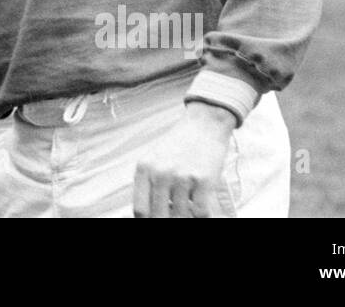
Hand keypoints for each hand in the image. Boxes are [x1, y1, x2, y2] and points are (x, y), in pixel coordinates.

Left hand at [133, 102, 235, 216]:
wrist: (204, 124)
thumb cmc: (179, 145)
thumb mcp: (155, 159)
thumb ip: (149, 184)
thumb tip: (149, 215)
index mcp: (144, 168)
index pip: (140, 210)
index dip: (148, 220)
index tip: (156, 218)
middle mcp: (160, 173)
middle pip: (158, 216)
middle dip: (168, 219)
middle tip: (175, 214)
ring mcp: (182, 177)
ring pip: (181, 216)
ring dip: (186, 216)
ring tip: (188, 207)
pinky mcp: (204, 180)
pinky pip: (201, 212)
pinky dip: (202, 215)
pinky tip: (201, 208)